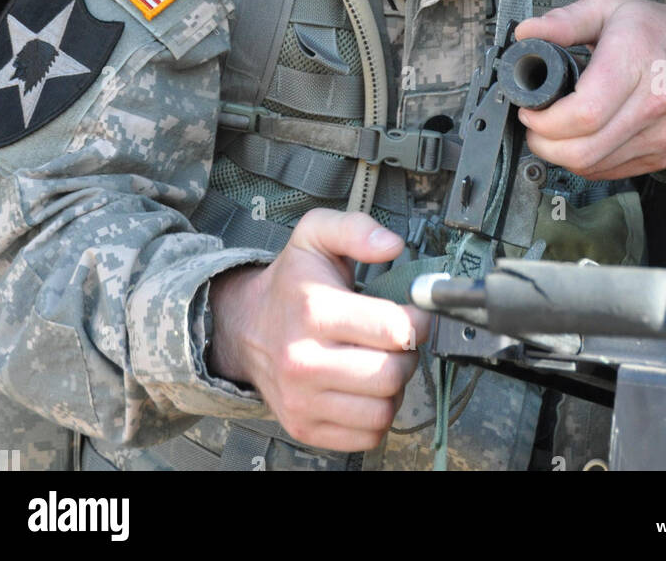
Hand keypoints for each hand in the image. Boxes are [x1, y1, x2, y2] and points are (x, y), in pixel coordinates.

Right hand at [207, 209, 428, 452]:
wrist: (246, 326)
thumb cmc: (291, 283)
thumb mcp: (316, 235)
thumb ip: (356, 228)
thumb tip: (392, 245)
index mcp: (314, 310)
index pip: (395, 329)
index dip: (418, 319)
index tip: (413, 313)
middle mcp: (304, 360)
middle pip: (392, 374)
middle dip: (407, 355)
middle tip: (396, 339)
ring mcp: (302, 400)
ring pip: (383, 410)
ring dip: (393, 387)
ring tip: (379, 361)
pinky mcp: (304, 428)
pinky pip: (366, 436)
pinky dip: (376, 414)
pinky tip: (364, 387)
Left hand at [513, 0, 665, 179]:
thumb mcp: (612, 8)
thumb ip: (565, 21)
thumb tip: (526, 34)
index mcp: (637, 61)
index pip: (584, 113)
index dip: (545, 120)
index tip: (530, 110)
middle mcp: (655, 104)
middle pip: (584, 149)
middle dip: (545, 144)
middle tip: (534, 126)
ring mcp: (664, 135)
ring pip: (596, 166)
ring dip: (562, 156)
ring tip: (553, 133)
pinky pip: (614, 172)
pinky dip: (588, 162)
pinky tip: (580, 142)